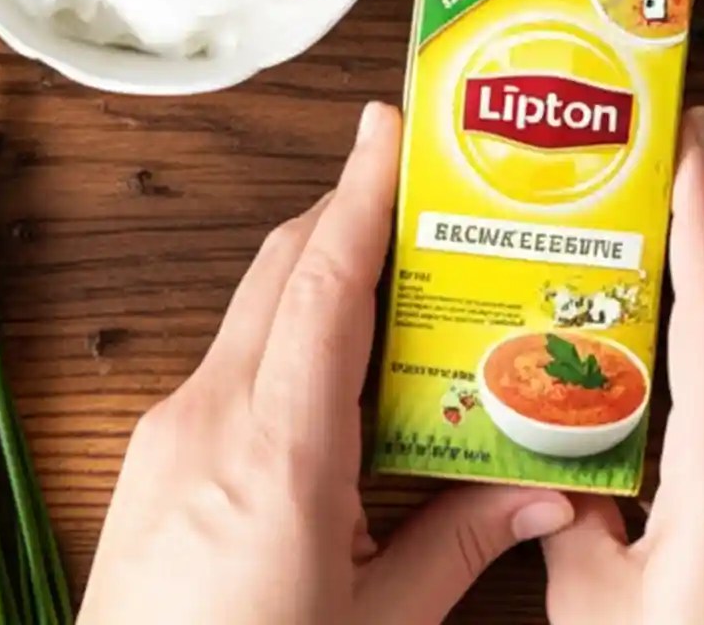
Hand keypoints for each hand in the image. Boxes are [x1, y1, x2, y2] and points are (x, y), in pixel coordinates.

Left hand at [78, 103, 574, 624]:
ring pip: (255, 307)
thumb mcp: (379, 621)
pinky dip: (289, 335)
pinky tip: (338, 372)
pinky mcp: (158, 450)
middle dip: (350, 213)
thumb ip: (462, 542)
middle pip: (282, 269)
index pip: (322, 283)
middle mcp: (211, 417)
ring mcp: (172, 429)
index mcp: (278, 451)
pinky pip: (233, 358)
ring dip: (322, 276)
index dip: (361, 194)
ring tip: (399, 281)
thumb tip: (545, 494)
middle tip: (422, 191)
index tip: (391, 128)